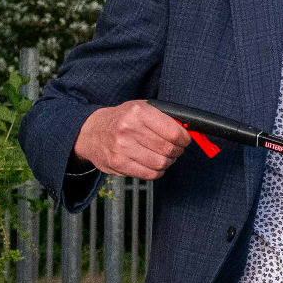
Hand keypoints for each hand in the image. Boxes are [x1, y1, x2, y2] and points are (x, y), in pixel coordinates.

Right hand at [73, 101, 189, 179]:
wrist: (91, 131)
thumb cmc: (123, 119)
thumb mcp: (142, 108)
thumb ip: (165, 117)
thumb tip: (191, 130)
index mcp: (138, 112)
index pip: (174, 132)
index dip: (185, 139)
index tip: (185, 140)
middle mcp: (129, 129)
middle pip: (169, 149)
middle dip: (177, 151)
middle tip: (175, 149)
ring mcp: (122, 148)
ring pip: (161, 163)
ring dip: (168, 162)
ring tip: (163, 156)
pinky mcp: (118, 164)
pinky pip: (150, 174)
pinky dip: (157, 171)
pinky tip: (153, 164)